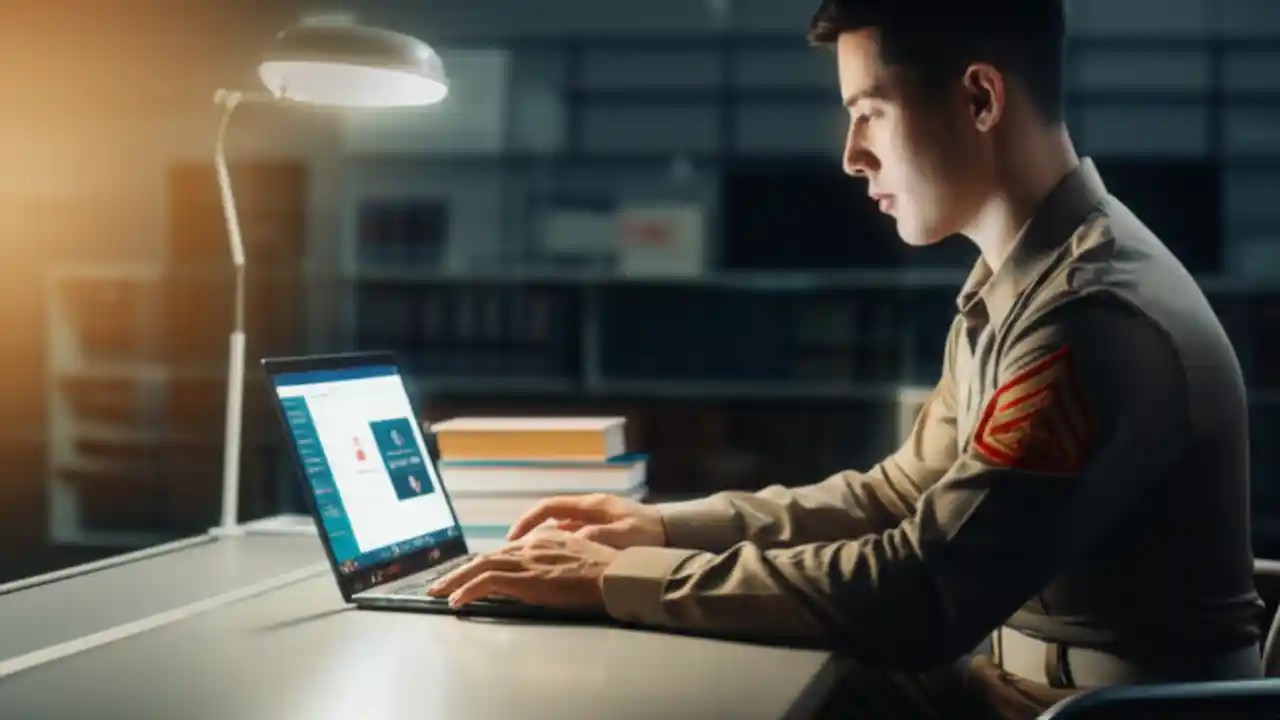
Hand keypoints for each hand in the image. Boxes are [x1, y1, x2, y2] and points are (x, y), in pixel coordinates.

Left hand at [427, 529, 617, 608]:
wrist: (613, 574)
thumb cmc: (605, 570)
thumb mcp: (579, 553)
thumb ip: (559, 555)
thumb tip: (548, 566)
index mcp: (542, 540)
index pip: (504, 551)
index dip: (483, 563)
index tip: (468, 573)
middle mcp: (529, 546)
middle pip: (486, 557)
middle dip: (460, 571)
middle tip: (439, 583)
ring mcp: (525, 561)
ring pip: (480, 567)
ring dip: (455, 580)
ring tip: (438, 592)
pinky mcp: (524, 579)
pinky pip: (486, 582)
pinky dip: (467, 590)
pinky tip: (455, 601)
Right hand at [506, 493, 666, 548]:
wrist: (673, 530)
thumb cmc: (648, 534)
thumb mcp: (622, 536)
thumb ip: (595, 537)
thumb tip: (569, 541)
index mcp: (591, 506)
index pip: (549, 507)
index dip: (528, 521)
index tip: (513, 539)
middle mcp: (589, 507)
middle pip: (550, 515)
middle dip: (529, 531)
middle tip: (513, 552)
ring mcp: (595, 516)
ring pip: (560, 525)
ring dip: (543, 539)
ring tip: (529, 559)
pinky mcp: (602, 527)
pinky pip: (572, 533)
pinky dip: (559, 544)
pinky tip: (555, 561)